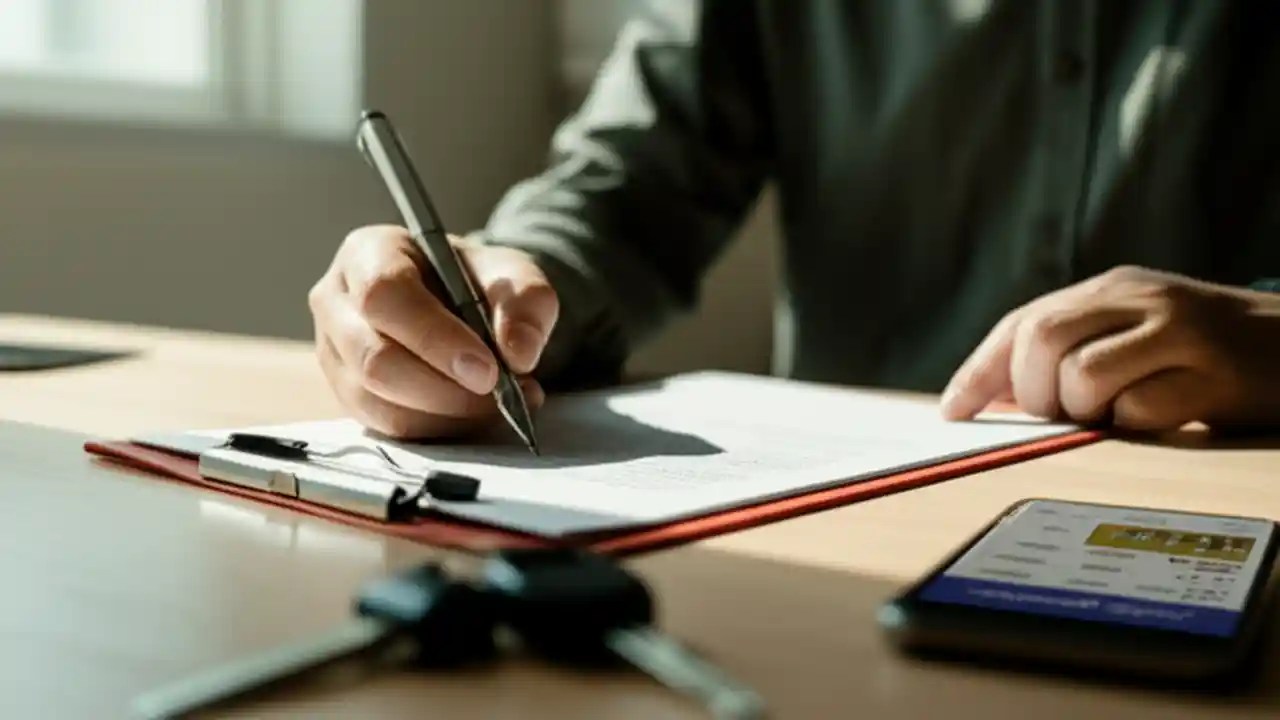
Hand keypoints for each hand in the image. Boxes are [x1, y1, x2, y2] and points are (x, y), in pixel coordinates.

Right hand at [309, 225, 558, 438]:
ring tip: (498, 404)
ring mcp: (333, 354)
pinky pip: (387, 428)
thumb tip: (519, 354)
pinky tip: (473, 415)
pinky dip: (438, 429)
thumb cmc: (474, 282)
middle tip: (501, 394)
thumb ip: (525, 303)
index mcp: (368, 254)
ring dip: (446, 415)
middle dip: (444, 389)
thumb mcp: (513, 274)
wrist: (458, 303)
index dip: (434, 337)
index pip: (385, 295)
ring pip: (379, 403)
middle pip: (374, 359)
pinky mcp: (346, 395)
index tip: (488, 369)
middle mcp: (336, 303)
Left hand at [940, 266, 1279, 430]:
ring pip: (1083, 376)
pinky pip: (1139, 410)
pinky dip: (1132, 426)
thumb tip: (992, 400)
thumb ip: (1069, 353)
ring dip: (1083, 412)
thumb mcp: (1134, 334)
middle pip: (1042, 340)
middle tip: (1057, 415)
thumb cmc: (1202, 352)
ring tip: (1113, 415)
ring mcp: (1179, 332)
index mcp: (1110, 288)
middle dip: (1033, 393)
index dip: (980, 371)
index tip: (954, 413)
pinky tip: (1157, 418)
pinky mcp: (1214, 374)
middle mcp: (1140, 299)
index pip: (1022, 323)